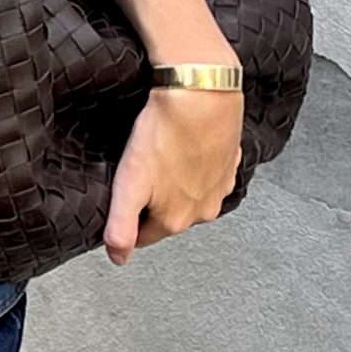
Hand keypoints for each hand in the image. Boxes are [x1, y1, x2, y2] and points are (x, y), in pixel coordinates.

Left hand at [104, 86, 243, 266]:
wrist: (200, 94)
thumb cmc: (163, 135)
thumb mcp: (129, 185)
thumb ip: (121, 228)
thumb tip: (119, 258)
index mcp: (176, 221)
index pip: (144, 236)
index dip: (129, 217)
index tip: (124, 194)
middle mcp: (204, 211)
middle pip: (168, 216)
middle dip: (153, 200)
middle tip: (143, 170)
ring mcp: (221, 187)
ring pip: (189, 195)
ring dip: (175, 183)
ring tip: (164, 156)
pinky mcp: (231, 163)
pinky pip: (208, 174)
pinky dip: (196, 165)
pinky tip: (185, 147)